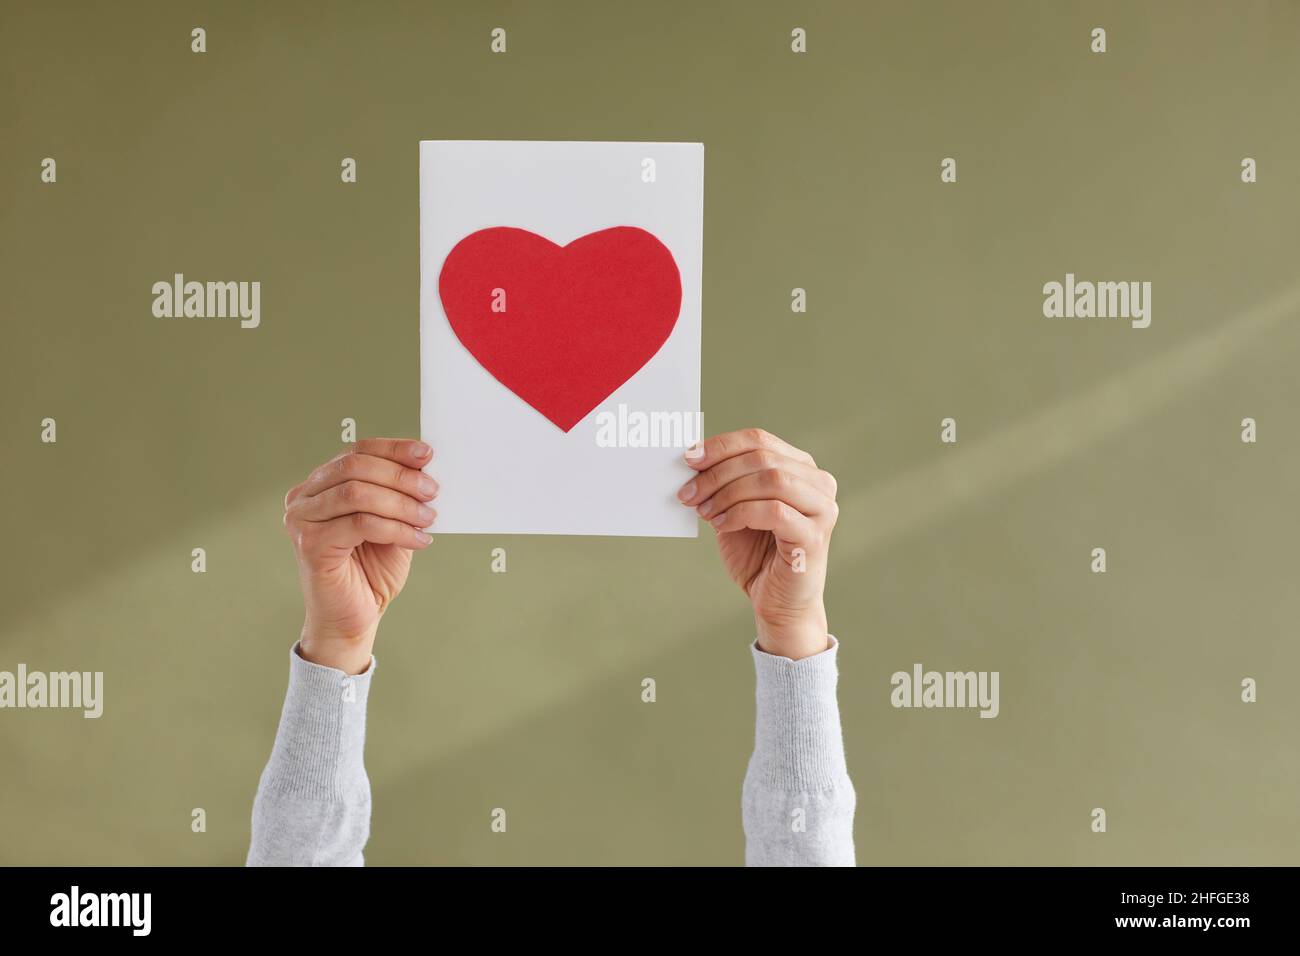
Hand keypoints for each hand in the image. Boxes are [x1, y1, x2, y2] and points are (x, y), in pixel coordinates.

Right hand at [283, 438, 437, 673]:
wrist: (354, 618)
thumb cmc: (371, 571)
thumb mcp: (393, 522)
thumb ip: (400, 494)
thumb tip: (425, 465)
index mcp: (320, 485)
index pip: (357, 452)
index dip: (393, 449)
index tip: (425, 454)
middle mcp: (304, 498)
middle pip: (355, 467)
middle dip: (400, 476)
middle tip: (432, 491)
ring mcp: (301, 521)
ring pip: (357, 494)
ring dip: (401, 504)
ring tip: (428, 518)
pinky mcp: (309, 545)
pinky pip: (360, 524)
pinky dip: (395, 529)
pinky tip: (417, 540)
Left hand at [678, 429, 837, 659]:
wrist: (777, 603)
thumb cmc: (757, 555)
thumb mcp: (734, 509)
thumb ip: (724, 483)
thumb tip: (691, 459)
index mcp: (800, 468)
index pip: (759, 440)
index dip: (721, 446)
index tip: (688, 458)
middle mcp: (818, 483)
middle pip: (762, 458)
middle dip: (718, 473)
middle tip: (688, 493)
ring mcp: (821, 509)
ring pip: (771, 479)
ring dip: (727, 493)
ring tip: (704, 511)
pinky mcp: (814, 536)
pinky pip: (774, 511)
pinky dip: (740, 514)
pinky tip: (721, 525)